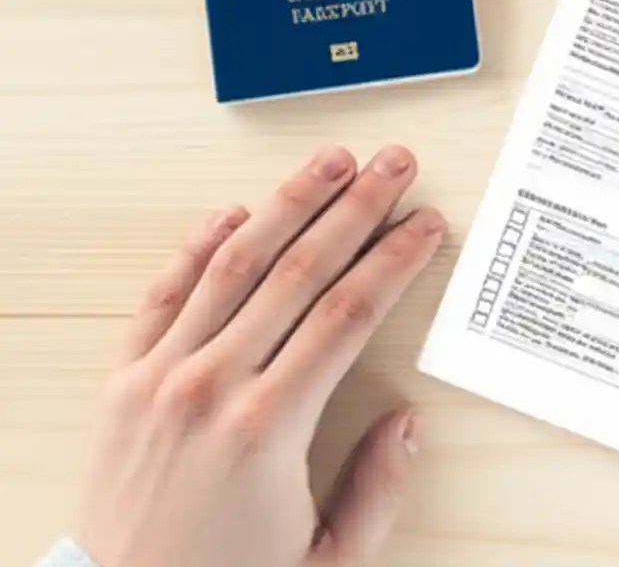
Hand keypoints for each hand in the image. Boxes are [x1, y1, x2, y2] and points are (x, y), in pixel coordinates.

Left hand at [75, 145, 446, 566]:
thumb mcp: (329, 561)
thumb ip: (377, 490)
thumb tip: (406, 423)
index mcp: (270, 426)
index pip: (350, 314)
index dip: (395, 261)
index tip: (425, 226)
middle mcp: (212, 386)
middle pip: (301, 271)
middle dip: (357, 209)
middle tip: (393, 165)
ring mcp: (160, 376)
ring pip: (234, 265)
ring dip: (287, 205)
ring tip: (328, 164)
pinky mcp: (121, 381)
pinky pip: (163, 294)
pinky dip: (197, 247)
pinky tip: (232, 213)